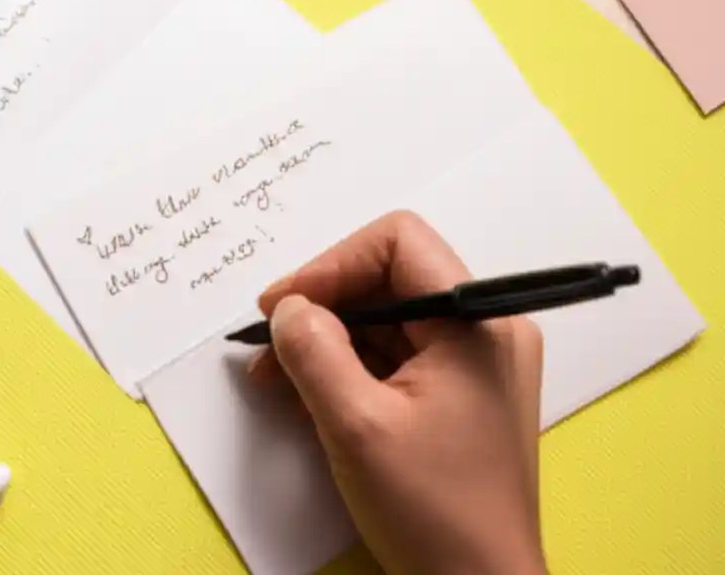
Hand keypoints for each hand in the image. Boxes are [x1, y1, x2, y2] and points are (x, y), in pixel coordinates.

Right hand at [254, 211, 545, 574]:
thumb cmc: (431, 510)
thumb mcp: (356, 425)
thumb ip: (315, 352)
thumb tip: (289, 308)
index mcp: (477, 325)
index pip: (398, 243)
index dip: (331, 264)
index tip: (283, 307)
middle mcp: (485, 332)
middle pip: (389, 280)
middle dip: (321, 307)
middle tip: (268, 344)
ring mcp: (474, 366)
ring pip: (386, 322)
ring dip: (326, 342)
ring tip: (273, 378)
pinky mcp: (458, 398)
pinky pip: (394, 359)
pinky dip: (347, 370)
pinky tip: (305, 397)